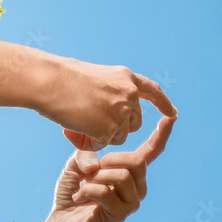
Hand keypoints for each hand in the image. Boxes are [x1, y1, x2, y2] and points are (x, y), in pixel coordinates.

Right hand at [37, 56, 176, 149]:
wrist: (49, 81)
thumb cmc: (60, 79)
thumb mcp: (93, 80)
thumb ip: (108, 95)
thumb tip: (108, 120)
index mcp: (125, 77)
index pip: (151, 90)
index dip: (162, 103)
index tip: (172, 114)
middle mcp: (128, 93)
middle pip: (135, 122)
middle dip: (117, 128)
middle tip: (88, 122)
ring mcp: (122, 110)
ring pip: (120, 136)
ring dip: (101, 136)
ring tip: (78, 123)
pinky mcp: (110, 127)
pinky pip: (104, 144)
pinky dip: (90, 142)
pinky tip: (76, 128)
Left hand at [41, 115, 175, 221]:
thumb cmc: (72, 191)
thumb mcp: (77, 164)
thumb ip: (89, 154)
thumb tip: (98, 164)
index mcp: (130, 172)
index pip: (152, 151)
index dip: (162, 133)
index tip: (172, 115)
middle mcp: (137, 187)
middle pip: (138, 161)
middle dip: (112, 159)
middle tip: (93, 168)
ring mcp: (131, 203)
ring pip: (122, 176)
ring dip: (95, 178)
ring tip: (84, 185)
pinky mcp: (121, 216)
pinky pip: (106, 192)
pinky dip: (86, 190)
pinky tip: (79, 197)